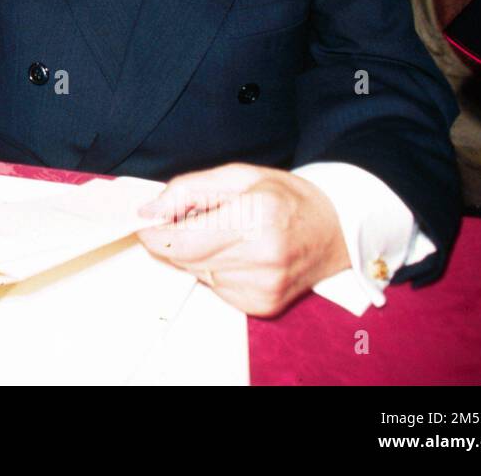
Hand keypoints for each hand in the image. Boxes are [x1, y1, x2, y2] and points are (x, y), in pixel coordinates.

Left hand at [136, 163, 351, 317]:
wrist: (337, 231)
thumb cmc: (287, 198)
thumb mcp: (239, 175)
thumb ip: (188, 189)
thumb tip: (149, 210)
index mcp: (256, 216)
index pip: (183, 238)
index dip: (155, 233)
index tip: (144, 224)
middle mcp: (261, 257)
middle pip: (185, 258)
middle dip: (173, 240)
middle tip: (186, 221)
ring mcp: (263, 286)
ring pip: (197, 273)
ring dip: (197, 255)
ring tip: (226, 234)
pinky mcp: (262, 305)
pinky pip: (216, 288)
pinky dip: (216, 271)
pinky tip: (240, 255)